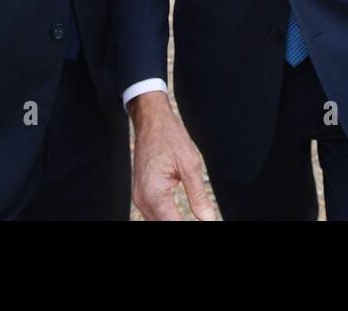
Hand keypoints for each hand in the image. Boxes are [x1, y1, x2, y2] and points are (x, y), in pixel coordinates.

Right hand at [127, 92, 216, 219]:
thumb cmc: (169, 136)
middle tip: (203, 218)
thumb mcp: (190, 164)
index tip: (206, 222)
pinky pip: (153, 214)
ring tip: (195, 216)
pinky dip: (166, 217)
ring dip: (173, 221)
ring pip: (156, 223)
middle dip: (182, 225)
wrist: (151, 120)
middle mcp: (142, 199)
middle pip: (162, 226)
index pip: (174, 224)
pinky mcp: (141, 194)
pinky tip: (180, 216)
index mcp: (154, 193)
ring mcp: (139, 197)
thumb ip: (198, 195)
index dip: (190, 227)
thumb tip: (209, 219)